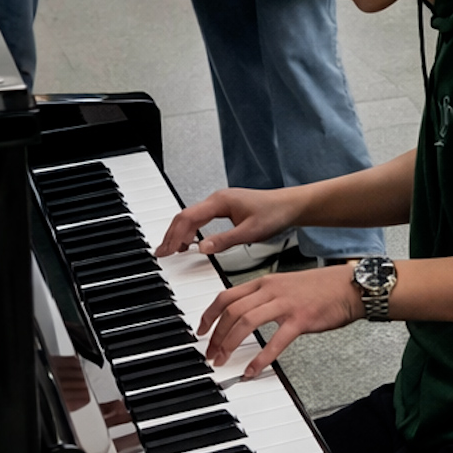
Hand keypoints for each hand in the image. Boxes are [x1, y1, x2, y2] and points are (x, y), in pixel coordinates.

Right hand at [156, 186, 301, 257]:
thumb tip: (202, 248)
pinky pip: (201, 218)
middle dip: (172, 234)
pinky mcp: (225, 207)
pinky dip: (191, 230)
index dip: (175, 235)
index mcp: (220, 201)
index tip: (166, 250)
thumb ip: (224, 240)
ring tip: (172, 249)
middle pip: (185, 216)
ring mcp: (220, 202)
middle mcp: (217, 199)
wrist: (290, 205)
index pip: (188, 217)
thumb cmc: (274, 214)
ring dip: (180, 232)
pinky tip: (190, 242)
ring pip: (192, 216)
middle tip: (162, 252)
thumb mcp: (250, 232)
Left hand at [197, 264, 363, 376]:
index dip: (209, 315)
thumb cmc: (323, 287)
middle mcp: (271, 290)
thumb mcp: (287, 284)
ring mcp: (285, 304)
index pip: (227, 296)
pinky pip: (275, 341)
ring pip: (245, 322)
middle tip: (210, 354)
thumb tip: (247, 313)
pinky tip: (252, 370)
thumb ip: (267, 296)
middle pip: (231, 311)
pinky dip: (260, 358)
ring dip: (229, 344)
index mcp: (266, 282)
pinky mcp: (301, 319)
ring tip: (223, 361)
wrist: (351, 286)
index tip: (201, 330)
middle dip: (215, 335)